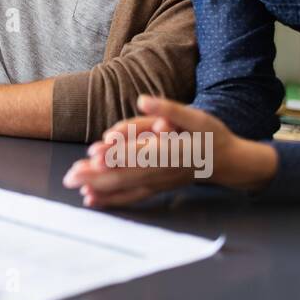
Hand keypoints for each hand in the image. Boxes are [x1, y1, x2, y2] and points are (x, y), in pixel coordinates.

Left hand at [62, 95, 277, 207]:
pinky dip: (111, 200)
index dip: (114, 155)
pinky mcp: (157, 188)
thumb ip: (168, 109)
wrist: (229, 163)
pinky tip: (92, 201)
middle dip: (96, 176)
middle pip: (124, 174)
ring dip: (99, 188)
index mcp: (169, 151)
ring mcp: (158, 182)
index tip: (92, 156)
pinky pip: (131, 196)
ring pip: (125, 188)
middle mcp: (161, 171)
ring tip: (76, 188)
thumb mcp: (196, 117)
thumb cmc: (212, 136)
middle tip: (70, 176)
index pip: (136, 154)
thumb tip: (143, 98)